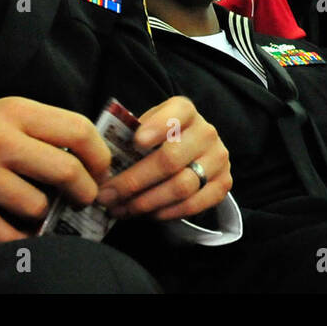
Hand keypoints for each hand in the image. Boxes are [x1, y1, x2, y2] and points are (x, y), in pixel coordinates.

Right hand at [0, 97, 110, 246]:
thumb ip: (36, 127)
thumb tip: (87, 154)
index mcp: (13, 111)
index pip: (78, 129)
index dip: (99, 156)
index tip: (101, 171)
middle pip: (67, 171)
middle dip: (84, 193)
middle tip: (83, 200)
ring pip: (39, 207)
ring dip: (46, 217)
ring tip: (41, 213)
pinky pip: (8, 233)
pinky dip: (21, 237)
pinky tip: (20, 229)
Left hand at [98, 96, 230, 220]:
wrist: (192, 150)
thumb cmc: (159, 138)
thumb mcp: (146, 126)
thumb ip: (129, 136)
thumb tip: (102, 162)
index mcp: (185, 110)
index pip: (176, 114)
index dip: (157, 127)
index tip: (136, 142)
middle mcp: (206, 132)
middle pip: (170, 159)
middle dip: (134, 181)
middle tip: (107, 195)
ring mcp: (218, 158)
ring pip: (182, 186)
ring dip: (146, 202)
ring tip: (121, 209)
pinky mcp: (224, 183)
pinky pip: (195, 205)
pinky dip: (167, 213)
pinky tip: (147, 215)